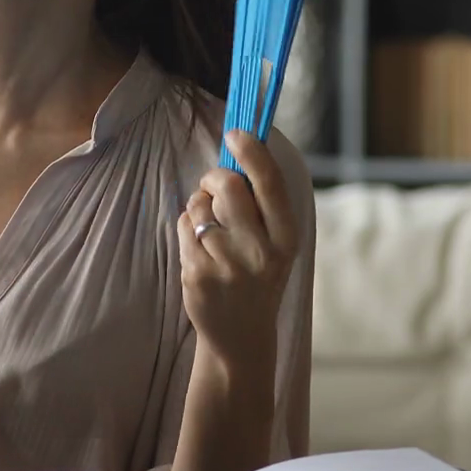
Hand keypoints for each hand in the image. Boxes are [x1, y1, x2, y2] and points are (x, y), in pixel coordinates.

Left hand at [178, 130, 298, 364]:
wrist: (242, 338)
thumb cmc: (258, 278)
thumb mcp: (275, 245)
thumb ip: (262, 207)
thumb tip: (238, 153)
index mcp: (286, 239)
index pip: (269, 184)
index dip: (252, 151)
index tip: (236, 131)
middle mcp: (260, 251)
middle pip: (227, 186)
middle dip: (213, 177)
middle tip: (213, 186)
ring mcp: (226, 264)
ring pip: (199, 204)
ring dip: (199, 207)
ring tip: (212, 232)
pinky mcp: (197, 274)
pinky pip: (183, 226)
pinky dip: (187, 228)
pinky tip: (200, 251)